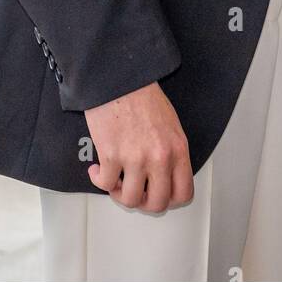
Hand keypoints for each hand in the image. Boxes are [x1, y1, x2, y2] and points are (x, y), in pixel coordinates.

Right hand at [84, 81, 193, 212]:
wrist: (119, 78)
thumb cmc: (142, 95)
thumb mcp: (170, 124)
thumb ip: (171, 152)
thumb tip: (164, 175)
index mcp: (178, 149)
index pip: (183, 193)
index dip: (169, 200)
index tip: (158, 195)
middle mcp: (159, 157)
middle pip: (156, 203)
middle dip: (144, 202)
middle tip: (135, 192)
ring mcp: (135, 158)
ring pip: (130, 199)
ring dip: (120, 193)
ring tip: (114, 180)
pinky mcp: (111, 155)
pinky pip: (105, 184)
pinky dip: (99, 180)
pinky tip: (97, 170)